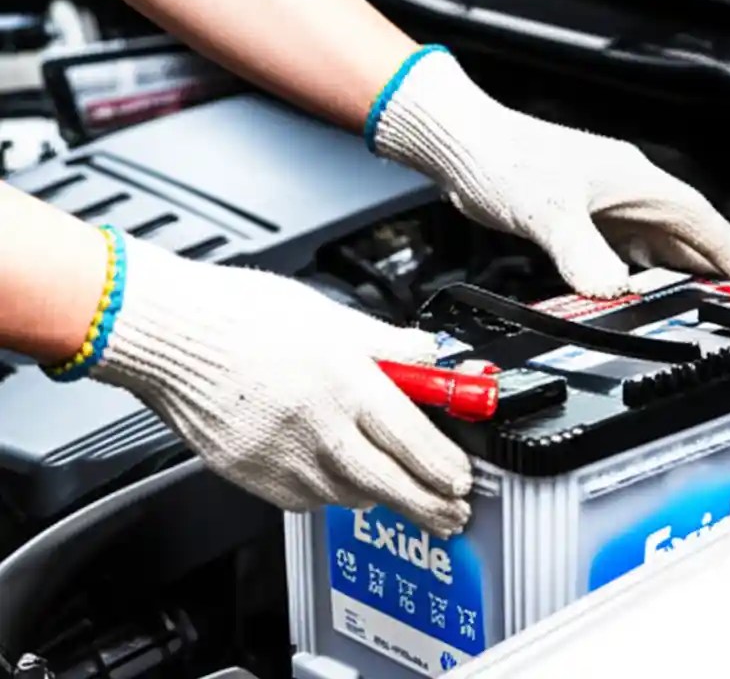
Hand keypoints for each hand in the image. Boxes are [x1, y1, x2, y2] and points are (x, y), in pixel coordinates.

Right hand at [90, 235, 472, 535]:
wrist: (166, 335)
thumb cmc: (239, 317)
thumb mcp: (331, 316)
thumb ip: (388, 345)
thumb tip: (430, 357)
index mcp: (345, 383)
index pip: (412, 440)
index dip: (443, 467)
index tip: (463, 480)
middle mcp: (317, 427)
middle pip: (387, 484)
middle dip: (428, 506)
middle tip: (453, 514)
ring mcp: (282, 458)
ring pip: (349, 495)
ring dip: (380, 496)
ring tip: (402, 493)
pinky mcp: (252, 476)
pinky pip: (307, 498)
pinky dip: (330, 491)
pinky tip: (337, 474)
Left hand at [370, 47, 729, 297]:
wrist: (463, 144)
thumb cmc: (503, 160)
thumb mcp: (548, 213)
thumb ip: (583, 255)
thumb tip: (612, 291)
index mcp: (636, 182)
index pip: (701, 220)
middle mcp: (629, 190)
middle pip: (689, 235)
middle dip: (714, 270)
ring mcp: (608, 202)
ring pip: (660, 243)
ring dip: (680, 273)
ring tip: (699, 305)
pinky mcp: (584, 214)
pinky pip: (629, 247)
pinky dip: (643, 272)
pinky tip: (639, 290)